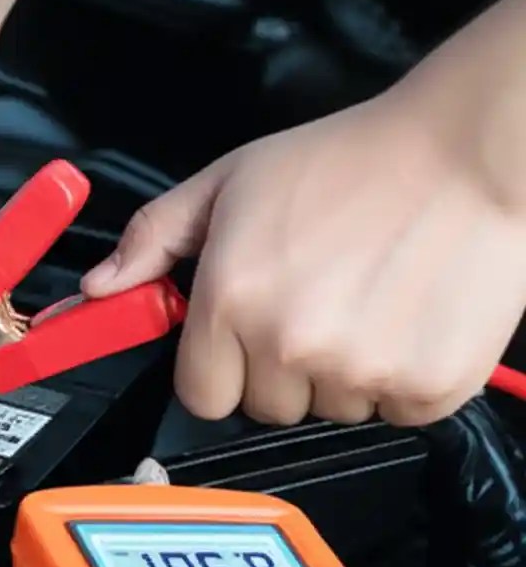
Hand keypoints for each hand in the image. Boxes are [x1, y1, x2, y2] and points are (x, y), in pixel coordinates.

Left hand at [81, 94, 525, 426]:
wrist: (467, 154)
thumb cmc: (349, 161)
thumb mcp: (229, 182)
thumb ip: (154, 239)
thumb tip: (98, 289)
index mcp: (230, 300)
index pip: (199, 393)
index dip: (216, 366)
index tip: (238, 339)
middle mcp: (288, 345)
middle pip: (263, 407)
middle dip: (277, 369)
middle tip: (311, 304)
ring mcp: (360, 373)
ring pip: (329, 412)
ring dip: (339, 375)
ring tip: (364, 301)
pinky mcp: (428, 387)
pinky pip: (395, 413)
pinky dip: (400, 380)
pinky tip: (403, 318)